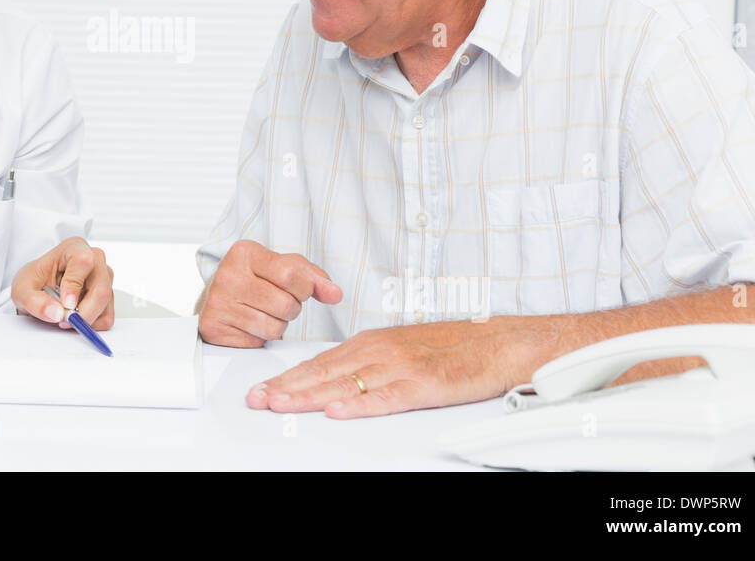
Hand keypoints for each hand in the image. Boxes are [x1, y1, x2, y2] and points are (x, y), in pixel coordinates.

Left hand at [11, 237, 113, 329]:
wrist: (39, 290)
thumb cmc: (33, 282)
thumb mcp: (22, 291)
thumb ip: (35, 302)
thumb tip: (56, 313)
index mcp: (73, 248)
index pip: (83, 261)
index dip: (74, 285)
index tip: (65, 304)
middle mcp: (94, 259)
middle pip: (101, 288)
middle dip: (84, 312)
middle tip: (66, 321)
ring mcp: (104, 277)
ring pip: (105, 304)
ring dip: (86, 318)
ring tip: (66, 318)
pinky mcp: (108, 295)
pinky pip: (107, 316)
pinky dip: (92, 323)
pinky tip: (76, 317)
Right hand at [197, 239, 341, 346]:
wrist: (216, 293)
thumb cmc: (256, 278)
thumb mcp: (283, 266)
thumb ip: (313, 277)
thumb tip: (335, 294)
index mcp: (245, 253)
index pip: (290, 275)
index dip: (305, 287)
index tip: (300, 287)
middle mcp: (228, 276)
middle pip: (286, 305)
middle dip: (292, 307)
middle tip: (277, 299)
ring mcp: (218, 303)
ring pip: (274, 328)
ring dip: (278, 324)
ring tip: (264, 311)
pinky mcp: (214, 329)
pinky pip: (258, 342)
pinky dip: (261, 336)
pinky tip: (250, 323)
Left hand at [246, 316, 525, 417]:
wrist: (496, 343)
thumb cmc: (450, 349)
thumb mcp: (398, 351)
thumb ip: (366, 364)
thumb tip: (333, 381)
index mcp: (371, 343)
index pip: (320, 363)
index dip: (288, 377)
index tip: (263, 388)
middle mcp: (379, 351)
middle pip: (324, 372)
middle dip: (287, 386)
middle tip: (257, 398)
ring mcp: (400, 367)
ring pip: (346, 383)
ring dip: (310, 396)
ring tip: (281, 403)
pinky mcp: (423, 384)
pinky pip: (387, 397)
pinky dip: (361, 405)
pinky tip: (339, 411)